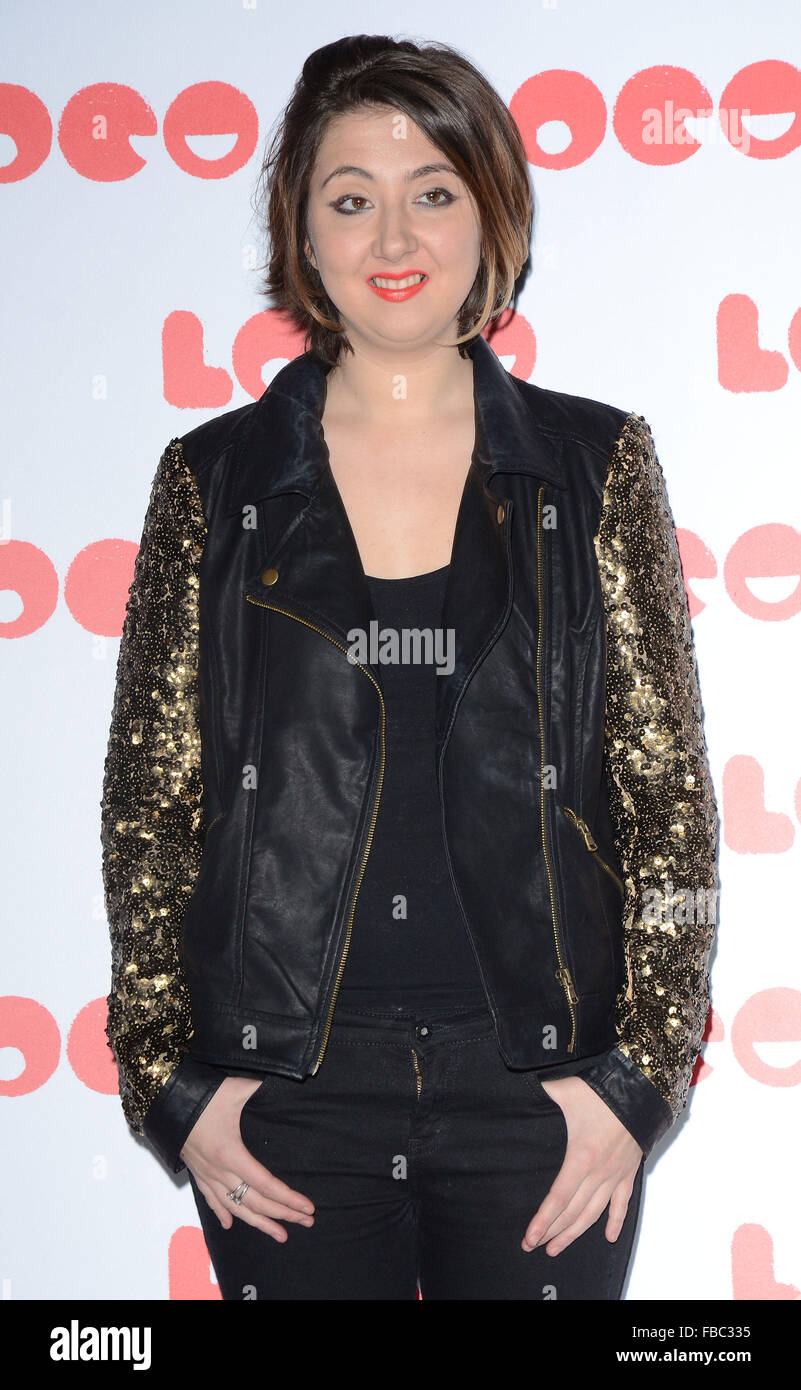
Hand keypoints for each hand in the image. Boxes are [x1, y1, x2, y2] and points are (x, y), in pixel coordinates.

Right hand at [180, 1075, 314, 1242]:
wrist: (165, 1100)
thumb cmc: (201, 1095)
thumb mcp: (236, 1089)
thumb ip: (262, 1090)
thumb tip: (284, 1084)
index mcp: (231, 1154)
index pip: (266, 1184)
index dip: (288, 1198)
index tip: (307, 1207)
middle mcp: (219, 1171)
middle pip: (256, 1202)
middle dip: (283, 1214)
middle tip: (307, 1222)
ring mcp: (206, 1175)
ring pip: (236, 1208)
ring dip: (260, 1223)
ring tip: (280, 1235)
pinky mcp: (196, 1172)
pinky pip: (211, 1199)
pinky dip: (223, 1213)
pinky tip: (229, 1224)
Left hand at [522, 1075, 641, 1255]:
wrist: (640, 1091)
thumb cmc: (601, 1091)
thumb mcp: (564, 1090)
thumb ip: (539, 1093)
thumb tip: (518, 1089)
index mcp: (580, 1157)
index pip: (557, 1198)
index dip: (542, 1220)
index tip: (529, 1238)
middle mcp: (598, 1173)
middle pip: (572, 1212)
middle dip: (551, 1232)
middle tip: (532, 1246)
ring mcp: (615, 1175)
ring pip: (593, 1214)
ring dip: (574, 1233)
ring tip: (556, 1248)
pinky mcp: (628, 1173)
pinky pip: (622, 1204)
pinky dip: (616, 1221)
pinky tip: (609, 1237)